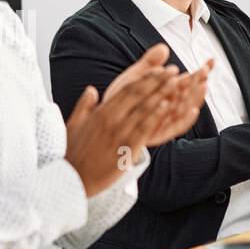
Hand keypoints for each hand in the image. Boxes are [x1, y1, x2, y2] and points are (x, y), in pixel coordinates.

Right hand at [64, 45, 198, 196]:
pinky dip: (156, 116)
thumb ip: (84, 106)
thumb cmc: (73, 153)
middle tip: (174, 70)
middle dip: (158, 82)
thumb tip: (91, 90)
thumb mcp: (73, 124)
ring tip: (177, 83)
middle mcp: (112, 120)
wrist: (72, 179)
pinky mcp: (126, 149)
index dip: (146, 78)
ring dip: (162, 95)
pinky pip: (144, 129)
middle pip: (139, 95)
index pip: (127, 90)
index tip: (160, 69)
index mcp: (101, 112)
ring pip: (145, 109)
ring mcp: (120, 134)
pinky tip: (168, 106)